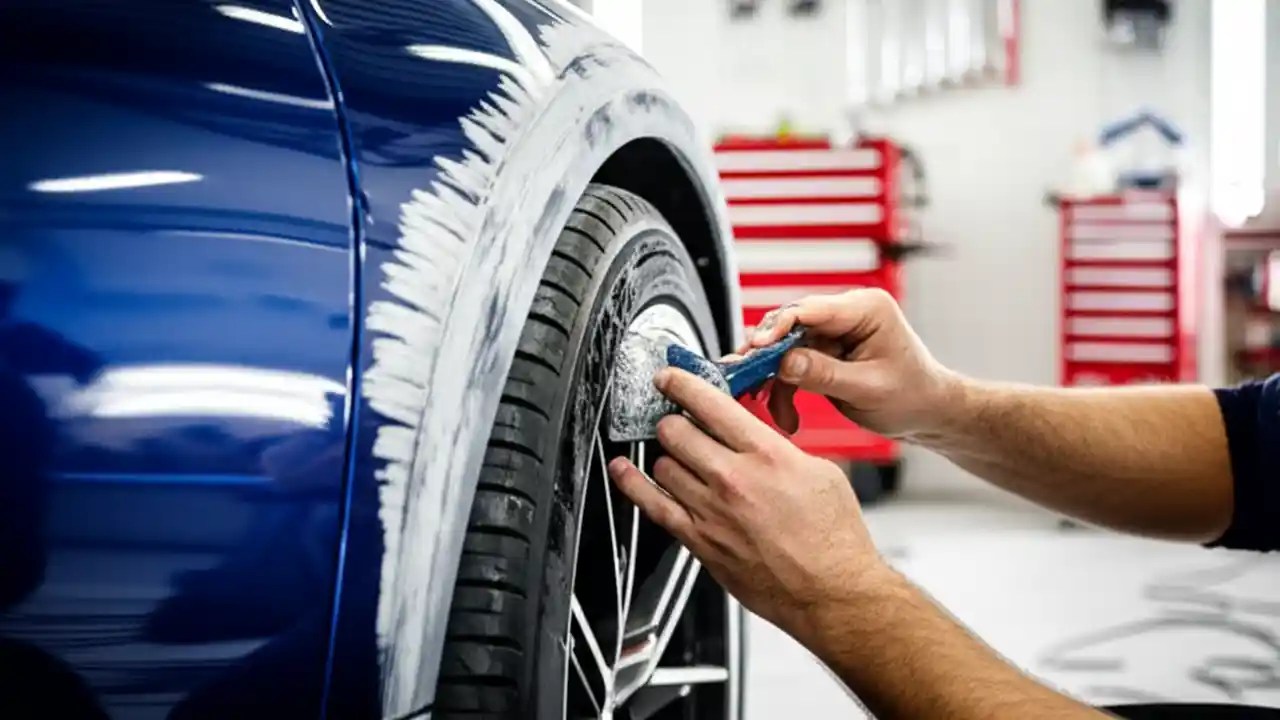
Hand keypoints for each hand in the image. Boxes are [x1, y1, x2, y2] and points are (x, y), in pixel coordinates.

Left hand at [608, 367, 885, 638]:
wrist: (832, 592)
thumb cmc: (834, 538)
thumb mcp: (819, 470)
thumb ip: (777, 448)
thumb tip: (751, 435)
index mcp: (766, 454)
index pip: (709, 403)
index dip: (681, 383)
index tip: (670, 377)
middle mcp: (733, 479)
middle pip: (676, 431)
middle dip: (674, 420)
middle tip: (679, 420)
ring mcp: (711, 512)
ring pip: (663, 464)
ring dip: (666, 454)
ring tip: (676, 453)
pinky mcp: (700, 542)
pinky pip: (652, 506)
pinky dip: (632, 484)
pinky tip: (623, 470)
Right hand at [746, 288, 958, 439]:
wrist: (928, 412)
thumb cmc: (913, 395)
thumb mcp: (868, 388)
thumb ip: (824, 375)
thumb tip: (784, 363)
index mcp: (865, 309)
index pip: (810, 309)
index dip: (778, 327)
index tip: (755, 348)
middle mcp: (847, 314)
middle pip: (791, 325)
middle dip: (767, 355)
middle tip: (745, 377)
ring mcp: (834, 332)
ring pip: (785, 348)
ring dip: (774, 380)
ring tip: (769, 406)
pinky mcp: (825, 352)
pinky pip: (792, 365)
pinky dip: (785, 389)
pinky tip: (785, 413)